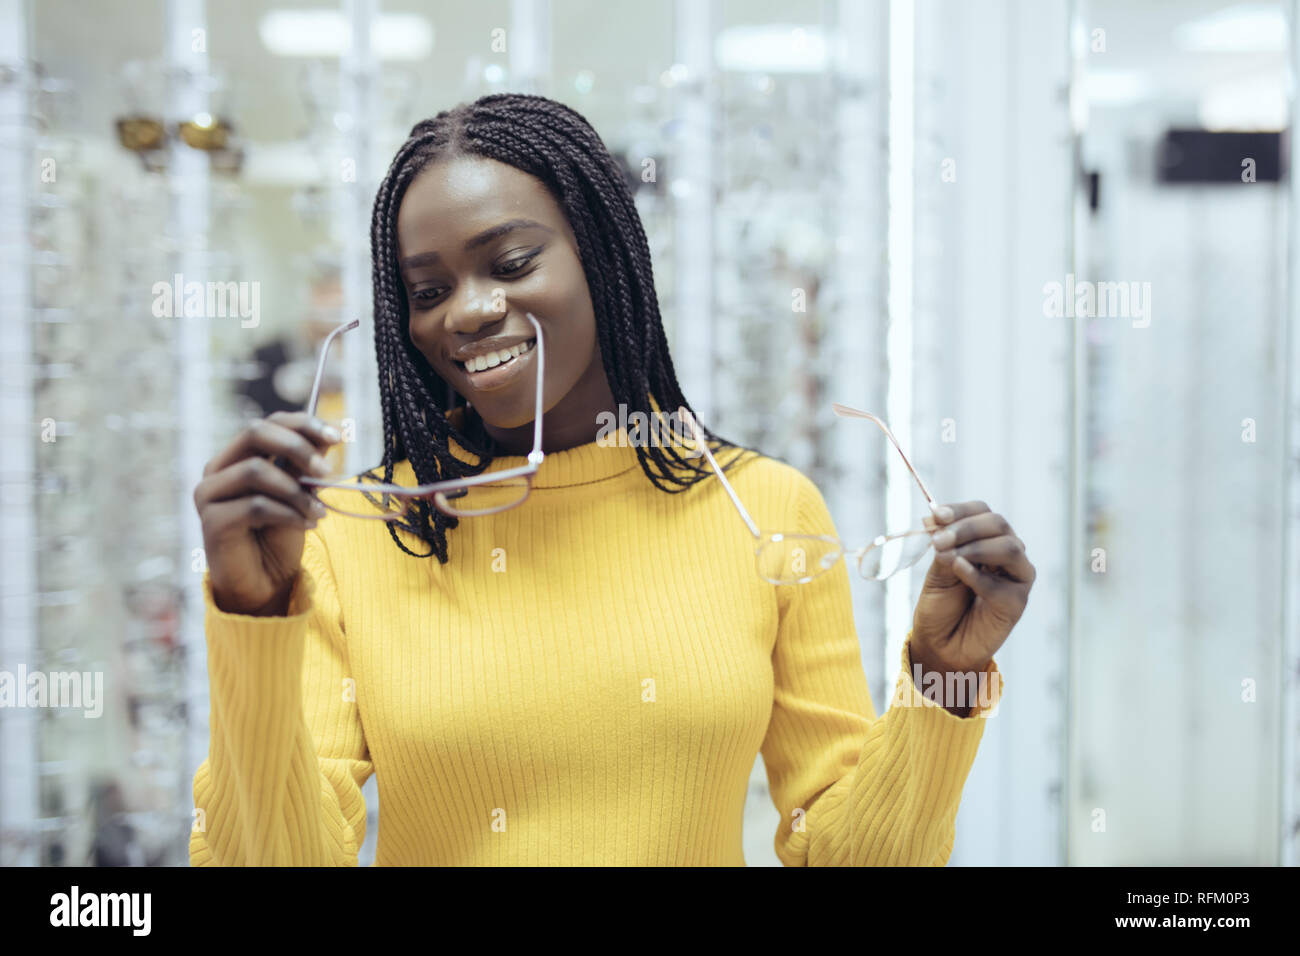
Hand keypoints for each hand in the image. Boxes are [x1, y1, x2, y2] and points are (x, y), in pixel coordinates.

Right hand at [193, 412, 340, 615]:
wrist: (266, 581)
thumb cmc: (280, 534)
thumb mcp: (301, 492)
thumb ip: (308, 464)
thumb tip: (332, 433)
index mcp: (238, 456)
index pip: (268, 423)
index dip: (303, 424)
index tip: (338, 436)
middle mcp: (218, 469)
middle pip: (254, 433)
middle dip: (298, 447)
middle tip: (328, 470)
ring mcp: (209, 493)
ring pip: (256, 470)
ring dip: (296, 490)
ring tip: (320, 511)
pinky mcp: (211, 521)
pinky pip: (255, 505)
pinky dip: (289, 513)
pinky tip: (309, 524)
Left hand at [909, 500, 1034, 675]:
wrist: (940, 644)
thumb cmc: (941, 605)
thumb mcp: (938, 570)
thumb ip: (945, 547)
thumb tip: (939, 522)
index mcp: (985, 539)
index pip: (981, 512)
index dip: (959, 510)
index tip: (935, 516)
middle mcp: (1006, 553)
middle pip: (998, 525)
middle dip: (966, 528)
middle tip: (938, 540)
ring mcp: (1016, 577)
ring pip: (1009, 547)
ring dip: (975, 547)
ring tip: (948, 556)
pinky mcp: (1017, 602)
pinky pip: (1003, 583)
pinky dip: (978, 575)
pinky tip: (959, 571)